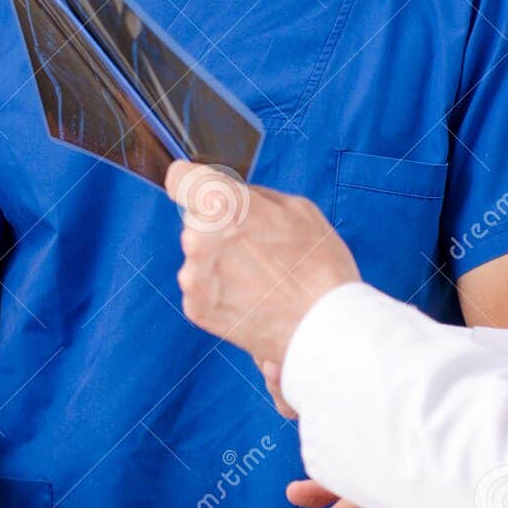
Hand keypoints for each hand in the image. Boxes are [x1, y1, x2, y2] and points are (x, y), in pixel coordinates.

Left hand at [167, 162, 359, 376]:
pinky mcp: (196, 307)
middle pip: (196, 220)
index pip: (182, 179)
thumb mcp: (299, 209)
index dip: (193, 183)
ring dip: (219, 261)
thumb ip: (255, 198)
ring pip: (198, 256)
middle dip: (218, 228)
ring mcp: (194, 276)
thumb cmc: (320, 267)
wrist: (325, 328)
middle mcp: (199, 237)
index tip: (200, 191)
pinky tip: (252, 296)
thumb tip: (235, 197)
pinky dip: (221, 290)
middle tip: (256, 246)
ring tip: (260, 276)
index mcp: (223, 203)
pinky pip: (202, 287)